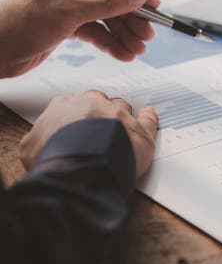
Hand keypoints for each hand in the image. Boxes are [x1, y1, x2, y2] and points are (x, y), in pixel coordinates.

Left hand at [0, 0, 159, 77]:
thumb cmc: (17, 24)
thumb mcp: (67, 10)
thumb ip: (107, 2)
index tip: (153, 4)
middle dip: (128, 18)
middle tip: (147, 34)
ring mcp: (63, 1)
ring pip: (103, 15)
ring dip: (121, 33)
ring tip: (138, 49)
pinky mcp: (63, 22)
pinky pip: (93, 29)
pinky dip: (108, 42)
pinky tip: (122, 53)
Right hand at [20, 90, 157, 176]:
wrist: (82, 163)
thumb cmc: (55, 154)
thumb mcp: (30, 148)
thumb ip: (37, 139)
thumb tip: (37, 144)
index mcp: (66, 106)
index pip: (71, 103)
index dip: (74, 113)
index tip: (75, 120)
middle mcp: (95, 105)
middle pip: (100, 100)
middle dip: (99, 109)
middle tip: (97, 121)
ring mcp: (120, 116)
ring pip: (123, 107)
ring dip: (122, 114)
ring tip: (121, 124)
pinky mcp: (141, 131)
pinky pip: (148, 120)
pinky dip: (149, 118)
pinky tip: (148, 116)